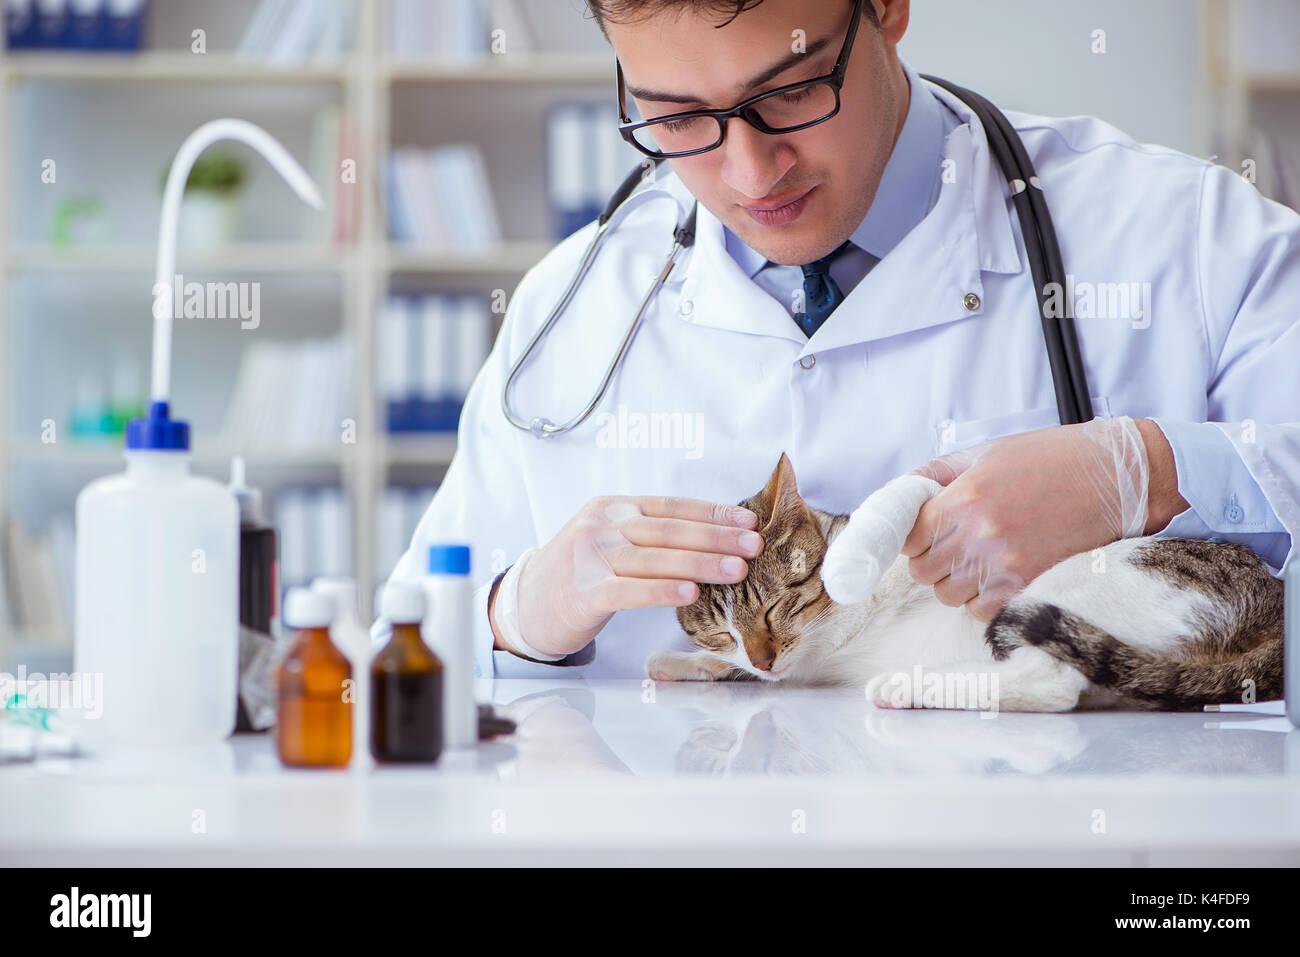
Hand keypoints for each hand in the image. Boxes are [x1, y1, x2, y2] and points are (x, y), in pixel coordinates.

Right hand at [491, 496, 762, 658]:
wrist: (525, 604)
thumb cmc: (581, 573)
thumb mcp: (610, 540)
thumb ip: (650, 535)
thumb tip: (714, 537)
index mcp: (613, 508)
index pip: (672, 507)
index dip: (713, 513)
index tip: (748, 521)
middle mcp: (602, 526)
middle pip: (669, 530)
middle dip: (716, 537)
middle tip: (753, 545)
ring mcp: (590, 559)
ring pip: (654, 558)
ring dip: (700, 563)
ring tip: (736, 570)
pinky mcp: (583, 593)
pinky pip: (629, 590)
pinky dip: (662, 590)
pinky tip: (690, 593)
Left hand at [902, 415, 1151, 621]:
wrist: (1120, 478)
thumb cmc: (1056, 458)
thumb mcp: (989, 452)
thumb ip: (938, 474)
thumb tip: (903, 493)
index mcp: (965, 499)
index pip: (908, 537)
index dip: (912, 535)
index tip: (923, 532)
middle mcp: (981, 536)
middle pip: (923, 571)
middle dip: (931, 559)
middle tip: (952, 544)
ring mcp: (1006, 567)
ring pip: (949, 595)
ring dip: (956, 581)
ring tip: (979, 558)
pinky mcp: (1030, 588)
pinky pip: (982, 612)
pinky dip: (983, 599)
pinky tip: (999, 575)